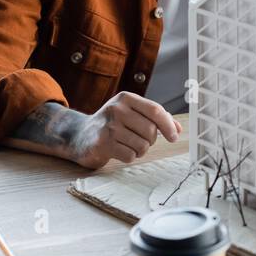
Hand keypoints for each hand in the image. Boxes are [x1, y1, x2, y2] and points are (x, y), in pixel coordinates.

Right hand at [3, 97, 181, 169]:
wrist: (78, 135)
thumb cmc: (111, 124)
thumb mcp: (131, 114)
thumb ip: (154, 118)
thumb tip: (177, 129)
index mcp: (126, 98)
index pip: (155, 110)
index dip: (168, 125)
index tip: (174, 137)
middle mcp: (116, 109)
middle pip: (151, 130)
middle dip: (149, 140)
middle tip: (137, 139)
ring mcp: (108, 126)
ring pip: (142, 145)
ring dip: (139, 150)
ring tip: (126, 145)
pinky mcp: (102, 144)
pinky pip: (130, 156)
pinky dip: (129, 157)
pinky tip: (118, 151)